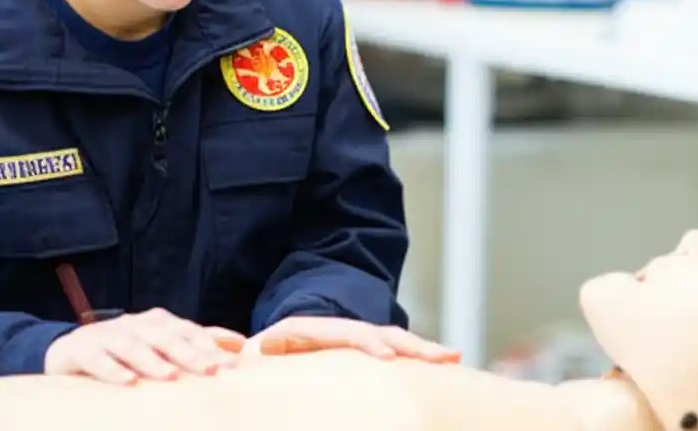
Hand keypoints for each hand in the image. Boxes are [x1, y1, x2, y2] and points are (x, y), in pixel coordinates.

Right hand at [44, 308, 246, 385]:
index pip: (187, 331)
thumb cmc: (123, 351)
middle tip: (209, 370)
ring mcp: (107, 335)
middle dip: (189, 353)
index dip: (209, 346)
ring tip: (171, 376)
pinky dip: (112, 370)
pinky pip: (97, 359)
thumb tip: (239, 344)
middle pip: (165, 337)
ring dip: (153, 361)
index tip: (231, 365)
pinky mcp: (81, 349)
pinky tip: (128, 382)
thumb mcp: (160, 346)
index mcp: (157, 322)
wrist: (69, 351)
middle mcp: (134, 325)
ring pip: (133, 346)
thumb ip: (197, 343)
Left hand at [246, 316, 460, 363]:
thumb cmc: (244, 364)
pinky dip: (414, 360)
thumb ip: (249, 362)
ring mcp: (347, 343)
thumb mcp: (245, 361)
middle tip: (443, 356)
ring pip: (390, 342)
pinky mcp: (356, 357)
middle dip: (410, 345)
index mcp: (302, 330)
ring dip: (420, 350)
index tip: (388, 359)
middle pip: (377, 334)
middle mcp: (331, 333)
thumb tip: (244, 361)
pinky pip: (389, 354)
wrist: (248, 354)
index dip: (366, 343)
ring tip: (453, 358)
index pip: (343, 333)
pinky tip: (441, 367)